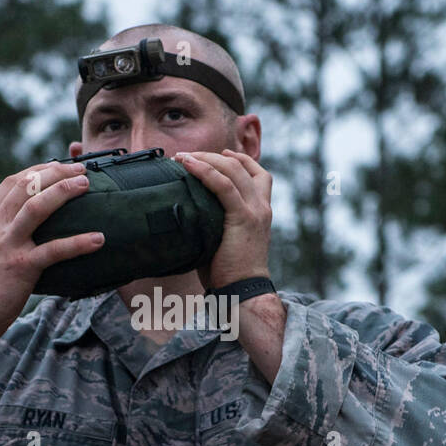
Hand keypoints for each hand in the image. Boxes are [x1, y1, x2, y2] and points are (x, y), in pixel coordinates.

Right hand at [0, 160, 103, 340]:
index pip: (12, 183)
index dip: (38, 170)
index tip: (58, 165)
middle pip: (26, 186)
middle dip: (55, 172)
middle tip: (80, 170)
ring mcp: (7, 246)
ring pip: (37, 207)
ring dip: (64, 191)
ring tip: (86, 185)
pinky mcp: (21, 267)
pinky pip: (55, 250)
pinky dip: (79, 243)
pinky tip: (98, 239)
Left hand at [173, 148, 272, 289]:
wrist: (243, 291)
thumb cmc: (229, 271)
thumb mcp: (226, 239)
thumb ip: (217, 220)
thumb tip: (189, 211)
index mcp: (261, 211)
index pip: (259, 174)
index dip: (240, 159)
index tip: (219, 154)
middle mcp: (261, 206)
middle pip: (241, 166)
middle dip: (214, 156)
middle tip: (189, 156)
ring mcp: (255, 210)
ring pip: (232, 169)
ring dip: (206, 159)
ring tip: (183, 158)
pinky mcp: (243, 217)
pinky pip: (223, 186)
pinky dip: (205, 171)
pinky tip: (189, 165)